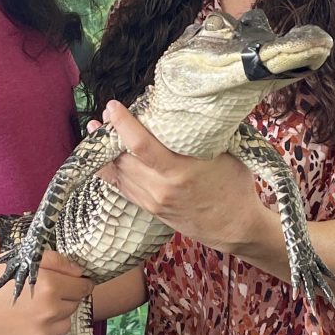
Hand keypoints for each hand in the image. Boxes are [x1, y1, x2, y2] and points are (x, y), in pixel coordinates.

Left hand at [100, 100, 263, 253]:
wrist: (235, 227)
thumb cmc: (234, 187)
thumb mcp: (225, 154)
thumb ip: (200, 135)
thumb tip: (183, 108)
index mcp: (181, 171)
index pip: (140, 145)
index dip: (122, 124)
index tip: (113, 107)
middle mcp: (162, 188)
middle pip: (123, 158)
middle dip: (110, 134)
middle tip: (105, 114)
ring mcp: (153, 201)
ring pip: (119, 173)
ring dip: (107, 152)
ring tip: (100, 131)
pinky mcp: (150, 208)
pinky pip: (123, 187)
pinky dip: (113, 170)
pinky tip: (108, 156)